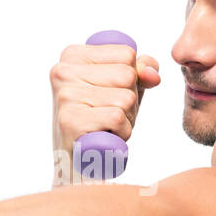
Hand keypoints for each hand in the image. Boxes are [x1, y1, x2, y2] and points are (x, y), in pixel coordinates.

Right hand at [50, 39, 160, 159]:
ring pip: (125, 98)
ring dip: (126, 118)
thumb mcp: (123, 87)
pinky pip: (117, 118)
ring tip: (106, 126)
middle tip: (108, 114)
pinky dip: (121, 132)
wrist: (78, 161)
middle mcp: (63, 71)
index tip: (109, 94)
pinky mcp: (70, 120)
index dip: (131, 78)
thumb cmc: (101, 119)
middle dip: (130, 99)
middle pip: (128, 75)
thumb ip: (141, 70)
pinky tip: (105, 136)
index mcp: (73, 55)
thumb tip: (153, 75)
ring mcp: (65, 95)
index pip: (127, 53)